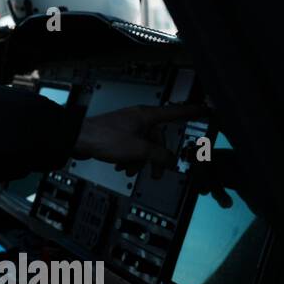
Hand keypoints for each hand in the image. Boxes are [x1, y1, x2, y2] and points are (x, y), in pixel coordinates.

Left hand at [73, 103, 204, 177]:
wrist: (77, 140)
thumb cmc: (105, 138)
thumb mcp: (138, 150)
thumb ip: (158, 155)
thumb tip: (171, 160)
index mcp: (146, 116)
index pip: (175, 112)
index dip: (191, 112)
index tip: (205, 109)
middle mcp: (138, 118)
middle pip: (158, 137)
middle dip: (156, 157)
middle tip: (157, 173)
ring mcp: (127, 126)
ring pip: (144, 145)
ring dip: (140, 160)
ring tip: (131, 171)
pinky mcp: (117, 135)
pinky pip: (131, 147)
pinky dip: (129, 158)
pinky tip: (122, 167)